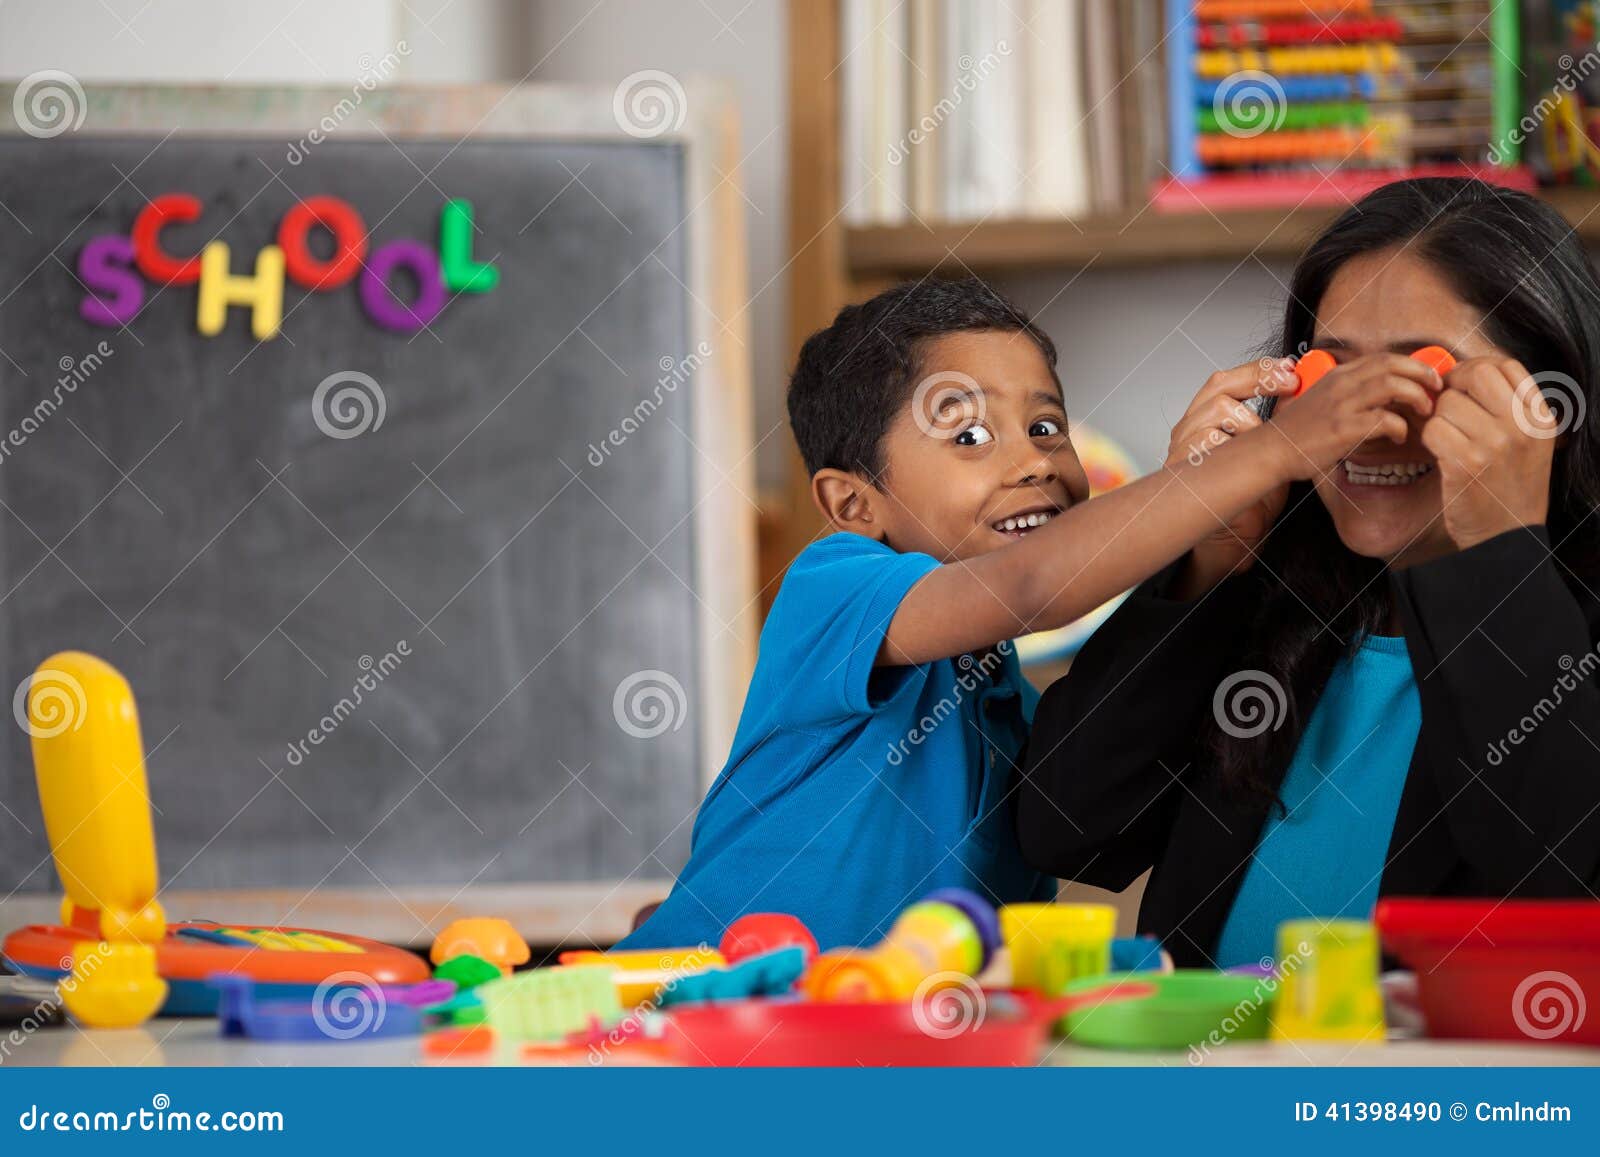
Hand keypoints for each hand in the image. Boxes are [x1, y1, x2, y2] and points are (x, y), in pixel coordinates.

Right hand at [1166, 358, 1296, 593]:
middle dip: (1259, 379)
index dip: (1259, 370)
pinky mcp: (1181, 466)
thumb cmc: (1248, 496)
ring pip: (1217, 411)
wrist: (1233, 535)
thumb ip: (1278, 420)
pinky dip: (1233, 445)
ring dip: (1249, 422)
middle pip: (1218, 385)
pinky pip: (1210, 439)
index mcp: (1206, 419)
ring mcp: (1182, 446)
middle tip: (1289, 385)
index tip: (1290, 370)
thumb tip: (1303, 390)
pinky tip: (1244, 460)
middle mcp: (1190, 428)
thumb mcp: (1270, 449)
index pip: (1226, 380)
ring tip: (1260, 443)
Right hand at [1261, 352, 1441, 482]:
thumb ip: (1350, 393)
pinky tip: (1399, 437)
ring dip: (1417, 397)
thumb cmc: (1297, 433)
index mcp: (1339, 375)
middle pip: (1393, 364)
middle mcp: (1341, 384)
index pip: (1384, 357)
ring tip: (1424, 412)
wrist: (1271, 451)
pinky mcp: (1343, 428)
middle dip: (1423, 374)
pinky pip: (1386, 420)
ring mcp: (1342, 405)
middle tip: (1436, 390)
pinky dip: (1401, 428)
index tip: (1428, 378)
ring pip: (1394, 385)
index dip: (1414, 364)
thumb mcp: (1323, 401)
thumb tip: (1384, 397)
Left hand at [1420, 356, 1555, 550]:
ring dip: (1438, 419)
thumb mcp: (1526, 441)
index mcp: (1539, 417)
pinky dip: (1429, 440)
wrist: (1505, 536)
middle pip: (1474, 374)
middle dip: (1451, 387)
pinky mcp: (1466, 463)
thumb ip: (1506, 405)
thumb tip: (1462, 372)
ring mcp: (1495, 444)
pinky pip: (1433, 430)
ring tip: (1448, 440)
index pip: (1505, 365)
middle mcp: (1522, 426)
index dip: (1474, 368)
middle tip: (1445, 408)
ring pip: (1447, 403)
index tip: (1461, 385)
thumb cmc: (1507, 485)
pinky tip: (1441, 456)